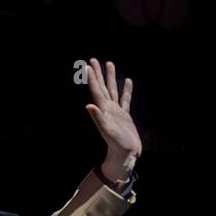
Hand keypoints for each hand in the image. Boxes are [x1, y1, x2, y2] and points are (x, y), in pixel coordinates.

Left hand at [85, 58, 141, 173]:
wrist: (126, 155)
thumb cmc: (117, 145)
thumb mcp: (107, 131)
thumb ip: (98, 118)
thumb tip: (89, 106)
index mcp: (103, 110)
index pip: (96, 91)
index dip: (92, 78)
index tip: (87, 66)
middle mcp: (108, 109)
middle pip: (102, 87)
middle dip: (98, 73)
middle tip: (93, 60)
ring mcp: (116, 111)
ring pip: (112, 90)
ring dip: (110, 77)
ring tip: (110, 64)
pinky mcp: (125, 116)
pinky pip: (125, 99)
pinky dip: (126, 90)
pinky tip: (127, 81)